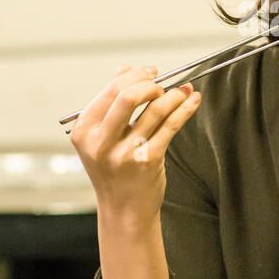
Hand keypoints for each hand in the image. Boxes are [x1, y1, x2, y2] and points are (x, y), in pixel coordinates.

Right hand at [69, 64, 201, 225]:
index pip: (109, 91)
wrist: (123, 210)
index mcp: (84, 131)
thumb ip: (111, 104)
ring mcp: (125, 152)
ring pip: (155, 109)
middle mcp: (101, 142)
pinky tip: (193, 100)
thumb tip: (124, 69)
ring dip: (174, 95)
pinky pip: (171, 125)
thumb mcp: (103, 138)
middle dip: (150, 83)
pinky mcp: (148, 160)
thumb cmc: (114, 171)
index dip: (133, 76)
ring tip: (184, 90)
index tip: (150, 72)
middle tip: (162, 83)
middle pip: (128, 96)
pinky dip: (185, 108)